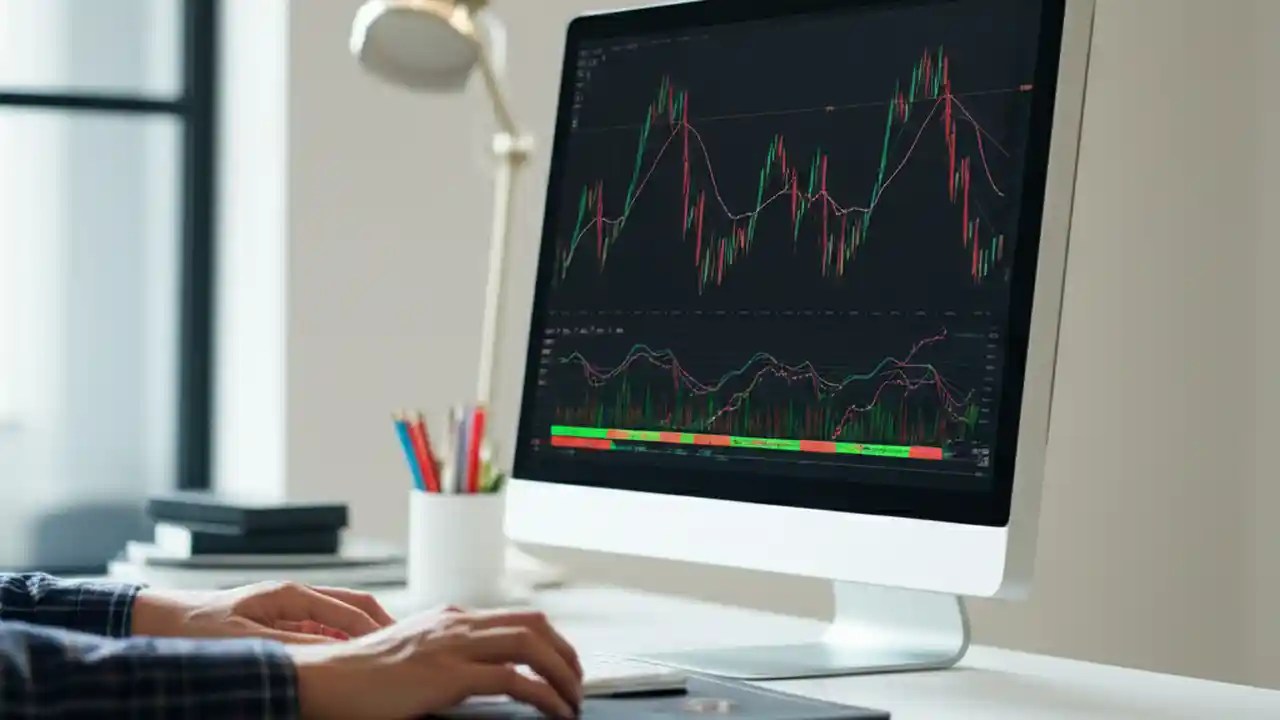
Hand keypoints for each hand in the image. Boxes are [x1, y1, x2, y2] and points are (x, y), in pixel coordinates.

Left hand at [132, 581, 395, 643]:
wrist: (154, 622)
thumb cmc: (194, 629)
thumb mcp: (250, 643)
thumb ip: (298, 648)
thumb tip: (340, 657)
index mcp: (290, 594)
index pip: (351, 609)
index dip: (378, 631)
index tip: (399, 650)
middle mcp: (293, 597)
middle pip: (352, 607)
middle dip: (380, 628)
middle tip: (402, 651)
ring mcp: (285, 609)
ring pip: (338, 621)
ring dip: (359, 638)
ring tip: (379, 661)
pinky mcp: (276, 623)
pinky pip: (319, 632)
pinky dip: (337, 646)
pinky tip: (341, 666)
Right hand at [288, 608, 584, 719]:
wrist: (324, 679)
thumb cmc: (359, 677)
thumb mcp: (411, 657)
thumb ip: (445, 659)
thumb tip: (477, 679)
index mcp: (449, 618)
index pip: (516, 618)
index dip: (548, 640)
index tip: (562, 664)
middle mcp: (457, 624)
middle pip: (533, 624)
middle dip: (565, 653)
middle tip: (576, 682)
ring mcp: (453, 647)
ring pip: (531, 645)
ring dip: (562, 673)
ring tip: (573, 699)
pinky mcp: (448, 676)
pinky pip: (513, 680)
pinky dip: (544, 695)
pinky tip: (554, 711)